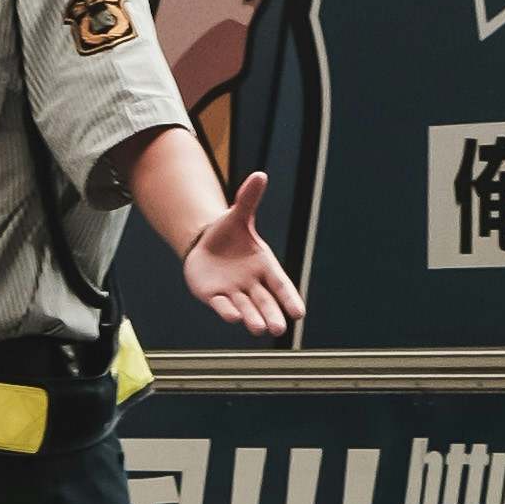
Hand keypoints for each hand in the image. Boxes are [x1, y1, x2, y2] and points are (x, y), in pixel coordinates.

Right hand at [149, 0, 273, 114]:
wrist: (168, 80)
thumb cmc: (167, 29)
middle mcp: (246, 10)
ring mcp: (245, 36)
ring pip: (246, 10)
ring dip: (233, 3)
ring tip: (206, 6)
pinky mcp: (239, 59)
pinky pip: (237, 37)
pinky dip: (225, 31)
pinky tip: (202, 33)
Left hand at [181, 173, 304, 338]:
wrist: (204, 244)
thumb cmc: (229, 233)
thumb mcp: (238, 215)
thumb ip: (249, 198)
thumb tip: (259, 175)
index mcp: (264, 266)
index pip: (281, 285)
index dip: (290, 298)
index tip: (300, 313)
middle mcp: (252, 283)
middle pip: (265, 302)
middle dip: (273, 315)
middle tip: (280, 328)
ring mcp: (233, 292)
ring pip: (246, 308)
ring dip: (252, 318)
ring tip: (259, 329)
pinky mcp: (214, 296)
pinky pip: (222, 305)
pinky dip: (227, 311)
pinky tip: (232, 317)